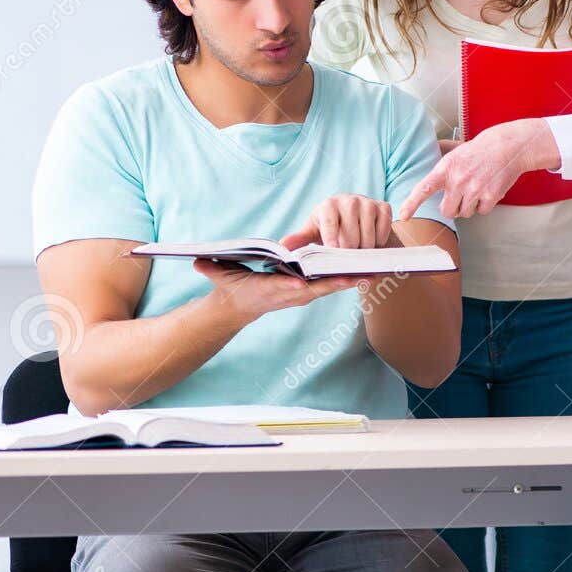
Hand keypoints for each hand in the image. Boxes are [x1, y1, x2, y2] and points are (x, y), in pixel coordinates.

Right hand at [193, 258, 361, 322]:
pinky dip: (347, 278)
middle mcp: (289, 294)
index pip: (283, 288)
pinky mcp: (306, 292)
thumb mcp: (218, 277)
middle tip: (360, 274)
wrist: (237, 309)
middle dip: (337, 281)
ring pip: (328, 287)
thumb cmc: (230, 288)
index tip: (304, 283)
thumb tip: (197, 262)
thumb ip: (210, 269)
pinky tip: (366, 271)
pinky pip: (330, 285)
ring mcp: (300, 295)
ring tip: (374, 271)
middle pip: (316, 287)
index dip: (294, 286)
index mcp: (269, 289)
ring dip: (350, 279)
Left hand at [280, 193, 396, 249]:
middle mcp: (349, 200)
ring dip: (364, 249)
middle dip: (349, 252)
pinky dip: (380, 240)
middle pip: (351, 235)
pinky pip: (385, 229)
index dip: (332, 239)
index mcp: (328, 205)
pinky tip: (371, 241)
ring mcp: (367, 202)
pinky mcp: (383, 206)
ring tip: (357, 252)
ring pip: (369, 235)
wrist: (349, 213)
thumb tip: (281, 246)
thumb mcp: (312, 231)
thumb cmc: (328, 225)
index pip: (330, 224)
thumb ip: (298, 239)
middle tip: (346, 258)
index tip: (334, 252)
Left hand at [397, 119, 559, 220]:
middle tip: (461, 195)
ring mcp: (475, 188)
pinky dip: (485, 205)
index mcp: (446, 168)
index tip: (403, 216)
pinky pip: (481, 212)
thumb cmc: (479, 151)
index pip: (424, 188)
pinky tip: (489, 190)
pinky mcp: (491, 196)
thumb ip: (440, 167)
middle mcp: (458, 180)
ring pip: (465, 213)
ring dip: (470, 206)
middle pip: (447, 211)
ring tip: (477, 188)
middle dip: (453, 207)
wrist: (508, 146)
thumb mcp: (455, 152)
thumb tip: (422, 172)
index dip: (412, 204)